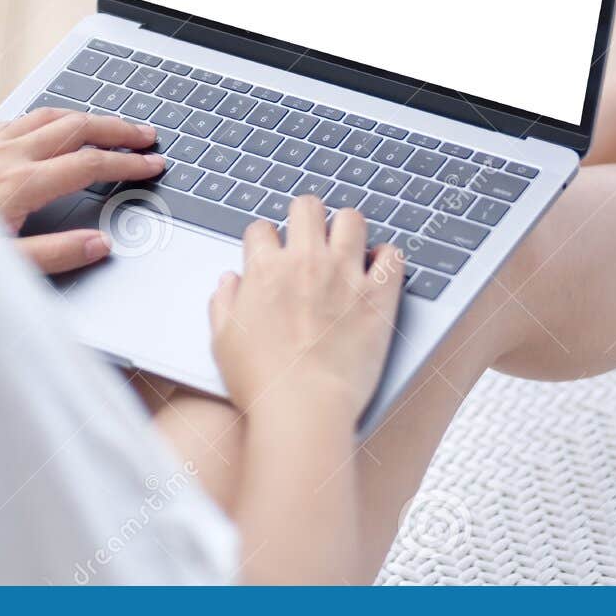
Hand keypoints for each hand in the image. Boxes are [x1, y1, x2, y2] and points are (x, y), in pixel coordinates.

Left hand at [0, 107, 164, 273]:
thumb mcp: (4, 265)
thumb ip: (56, 254)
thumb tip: (100, 244)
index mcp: (22, 184)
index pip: (90, 165)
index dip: (128, 163)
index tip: (153, 164)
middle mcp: (8, 156)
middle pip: (77, 127)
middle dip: (118, 129)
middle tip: (147, 135)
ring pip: (50, 116)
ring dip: (87, 117)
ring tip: (111, 124)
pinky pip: (21, 118)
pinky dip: (51, 117)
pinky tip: (54, 124)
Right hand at [209, 197, 404, 421]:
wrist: (303, 408)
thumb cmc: (261, 381)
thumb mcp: (223, 341)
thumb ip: (223, 303)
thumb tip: (230, 282)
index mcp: (265, 270)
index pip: (262, 229)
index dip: (264, 240)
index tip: (271, 254)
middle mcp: (305, 262)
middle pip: (307, 207)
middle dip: (305, 216)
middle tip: (309, 235)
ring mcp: (345, 275)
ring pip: (351, 219)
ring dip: (347, 227)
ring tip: (346, 244)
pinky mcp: (378, 296)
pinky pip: (392, 255)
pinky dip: (387, 256)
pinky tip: (379, 267)